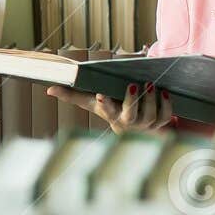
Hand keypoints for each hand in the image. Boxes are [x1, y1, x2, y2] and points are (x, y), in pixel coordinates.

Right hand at [47, 81, 173, 133]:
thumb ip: (71, 96)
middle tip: (137, 84)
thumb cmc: (109, 110)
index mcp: (110, 116)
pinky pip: (165, 117)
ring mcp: (144, 126)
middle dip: (134, 100)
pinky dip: (166, 105)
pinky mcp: (159, 125)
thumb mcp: (91, 103)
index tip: (100, 94)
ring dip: (152, 100)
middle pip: (131, 115)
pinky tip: (164, 92)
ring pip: (150, 115)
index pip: (105, 111)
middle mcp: (127, 124)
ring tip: (151, 85)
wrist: (133, 130)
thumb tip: (48, 89)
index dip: (104, 104)